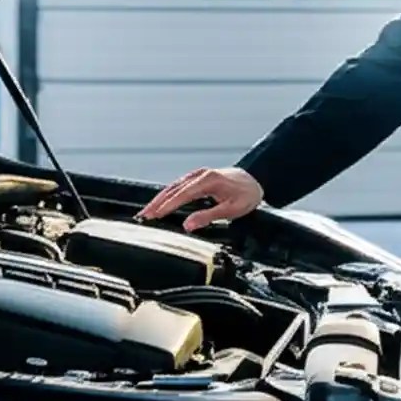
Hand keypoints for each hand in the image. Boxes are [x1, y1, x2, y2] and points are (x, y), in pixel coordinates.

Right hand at [136, 167, 264, 231]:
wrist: (256, 181)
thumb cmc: (246, 194)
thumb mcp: (230, 209)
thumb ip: (208, 217)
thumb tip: (188, 225)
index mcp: (208, 180)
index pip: (181, 194)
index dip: (167, 206)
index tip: (155, 216)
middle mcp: (201, 175)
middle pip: (173, 189)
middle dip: (157, 202)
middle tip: (144, 215)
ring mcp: (199, 175)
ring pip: (174, 186)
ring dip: (160, 198)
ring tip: (148, 211)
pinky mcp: (199, 178)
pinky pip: (179, 186)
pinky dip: (168, 194)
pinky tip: (161, 202)